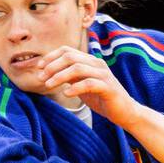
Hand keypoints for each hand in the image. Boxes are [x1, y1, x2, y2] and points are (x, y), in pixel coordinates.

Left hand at [25, 46, 141, 128]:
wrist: (124, 112)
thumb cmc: (101, 98)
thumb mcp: (82, 84)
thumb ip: (70, 76)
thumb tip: (49, 72)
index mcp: (89, 61)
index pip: (67, 50)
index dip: (51, 57)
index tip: (39, 68)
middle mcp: (97, 64)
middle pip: (70, 57)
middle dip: (52, 67)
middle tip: (41, 79)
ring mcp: (103, 75)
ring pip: (78, 68)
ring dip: (59, 76)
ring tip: (48, 85)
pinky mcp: (108, 88)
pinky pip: (89, 83)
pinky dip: (75, 88)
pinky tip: (66, 94)